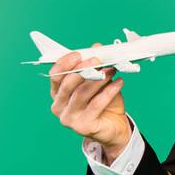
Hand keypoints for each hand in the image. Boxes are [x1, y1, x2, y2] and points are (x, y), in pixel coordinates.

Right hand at [48, 44, 131, 161]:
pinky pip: (96, 105)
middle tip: (97, 60)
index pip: (55, 76)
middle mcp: (59, 107)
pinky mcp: (83, 127)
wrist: (114, 127)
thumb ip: (95, 66)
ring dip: (97, 79)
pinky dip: (109, 92)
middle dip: (83, 69)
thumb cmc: (103, 103)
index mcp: (58, 94)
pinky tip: (119, 83)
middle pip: (67, 85)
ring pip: (81, 94)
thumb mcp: (99, 81)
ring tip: (111, 69)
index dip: (64, 64)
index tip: (78, 54)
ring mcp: (69, 118)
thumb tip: (97, 47)